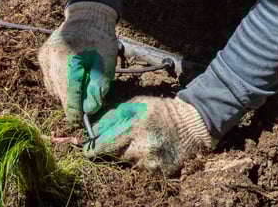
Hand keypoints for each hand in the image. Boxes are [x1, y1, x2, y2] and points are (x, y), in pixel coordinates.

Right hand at [37, 1, 117, 124]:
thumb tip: (90, 109)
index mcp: (68, 58)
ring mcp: (44, 57)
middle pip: (59, 92)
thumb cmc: (100, 39)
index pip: (69, 92)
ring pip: (53, 88)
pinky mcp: (42, 56)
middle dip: (72, 103)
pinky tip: (72, 76)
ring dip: (66, 93)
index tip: (81, 123)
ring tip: (82, 84)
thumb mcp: (106, 62)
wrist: (87, 16)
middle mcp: (51, 58)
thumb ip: (98, 86)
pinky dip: (60, 84)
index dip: (75, 111)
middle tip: (86, 106)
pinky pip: (50, 79)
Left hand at [85, 95, 215, 174]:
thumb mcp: (136, 104)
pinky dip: (139, 161)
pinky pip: (139, 168)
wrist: (191, 125)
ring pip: (126, 161)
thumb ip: (114, 114)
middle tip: (114, 141)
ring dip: (126, 153)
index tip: (86, 149)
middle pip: (113, 153)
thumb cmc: (160, 111)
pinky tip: (148, 150)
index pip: (105, 141)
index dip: (93, 146)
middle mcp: (142, 145)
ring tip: (139, 141)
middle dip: (110, 148)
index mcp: (135, 124)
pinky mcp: (158, 171)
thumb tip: (91, 125)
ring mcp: (151, 161)